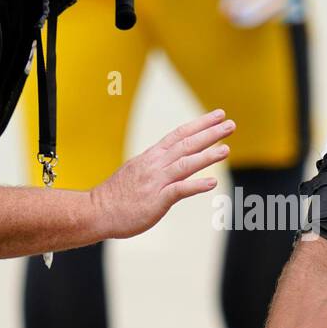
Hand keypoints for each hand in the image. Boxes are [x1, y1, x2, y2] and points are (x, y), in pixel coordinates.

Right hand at [90, 109, 233, 238]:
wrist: (96, 212)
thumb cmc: (116, 196)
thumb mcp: (136, 172)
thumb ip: (155, 166)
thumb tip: (170, 162)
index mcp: (151, 157)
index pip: (178, 134)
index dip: (200, 124)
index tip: (218, 116)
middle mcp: (155, 165)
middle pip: (186, 144)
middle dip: (209, 133)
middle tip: (231, 124)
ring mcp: (155, 182)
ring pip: (185, 164)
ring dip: (207, 156)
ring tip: (226, 150)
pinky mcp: (156, 200)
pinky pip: (179, 190)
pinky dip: (196, 185)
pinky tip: (212, 183)